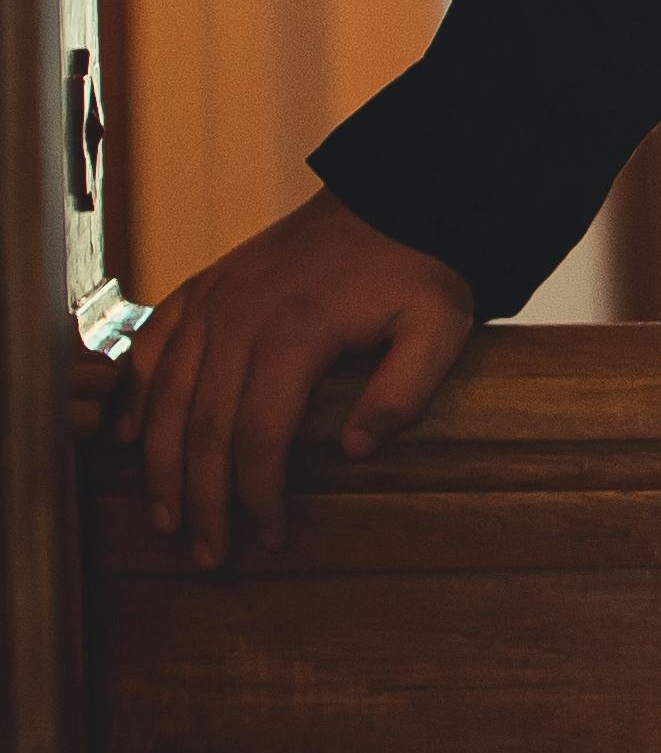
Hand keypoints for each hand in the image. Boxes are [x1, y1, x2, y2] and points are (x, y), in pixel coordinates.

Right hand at [122, 191, 475, 566]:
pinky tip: (129, 438)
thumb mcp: (439, 326)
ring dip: (159, 464)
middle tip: (208, 556)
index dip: (258, 494)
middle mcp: (239, 315)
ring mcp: (214, 299)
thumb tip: (354, 450)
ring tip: (166, 518)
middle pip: (202, 427)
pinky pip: (151, 344)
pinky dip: (135, 393)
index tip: (269, 537)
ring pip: (165, 395)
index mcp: (295, 330)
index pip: (259, 435)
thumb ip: (405, 390)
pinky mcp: (203, 287)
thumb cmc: (417, 268)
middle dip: (203, 500)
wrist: (393, 196)